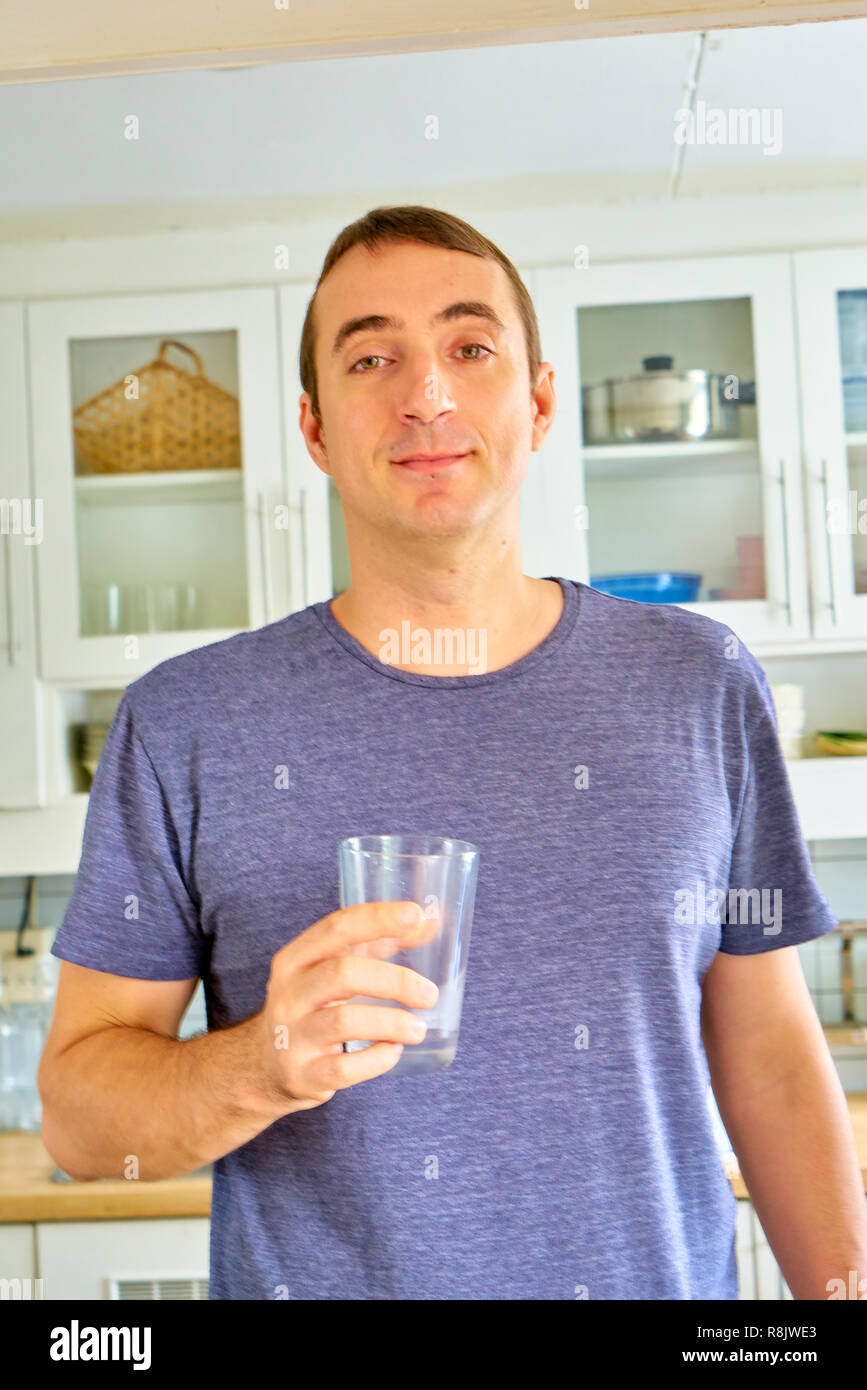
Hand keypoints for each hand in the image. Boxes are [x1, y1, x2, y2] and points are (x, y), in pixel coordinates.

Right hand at [256, 901, 439, 1111]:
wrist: (263, 1067)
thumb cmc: (310, 1007)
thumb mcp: (331, 970)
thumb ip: (376, 944)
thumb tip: (427, 922)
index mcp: (295, 959)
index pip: (336, 927)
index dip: (377, 918)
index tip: (414, 915)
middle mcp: (288, 994)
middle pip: (343, 973)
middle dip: (395, 981)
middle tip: (428, 994)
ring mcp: (292, 1036)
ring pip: (345, 1021)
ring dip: (391, 1023)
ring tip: (418, 1029)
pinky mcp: (302, 1074)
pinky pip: (344, 1068)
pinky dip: (377, 1059)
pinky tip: (393, 1051)